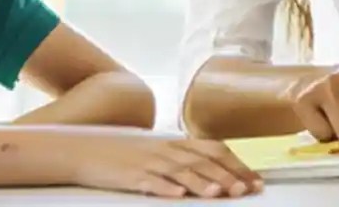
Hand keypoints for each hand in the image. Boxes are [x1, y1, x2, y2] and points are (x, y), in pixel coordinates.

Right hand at [71, 132, 261, 198]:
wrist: (84, 149)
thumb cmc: (123, 152)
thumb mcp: (157, 150)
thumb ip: (183, 158)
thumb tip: (213, 171)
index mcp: (175, 143)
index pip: (213, 150)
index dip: (236, 164)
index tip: (254, 180)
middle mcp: (165, 149)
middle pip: (201, 161)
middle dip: (225, 176)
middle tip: (245, 190)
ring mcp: (147, 162)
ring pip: (179, 171)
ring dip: (201, 182)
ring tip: (218, 194)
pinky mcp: (129, 176)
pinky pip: (150, 182)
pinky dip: (165, 188)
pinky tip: (177, 196)